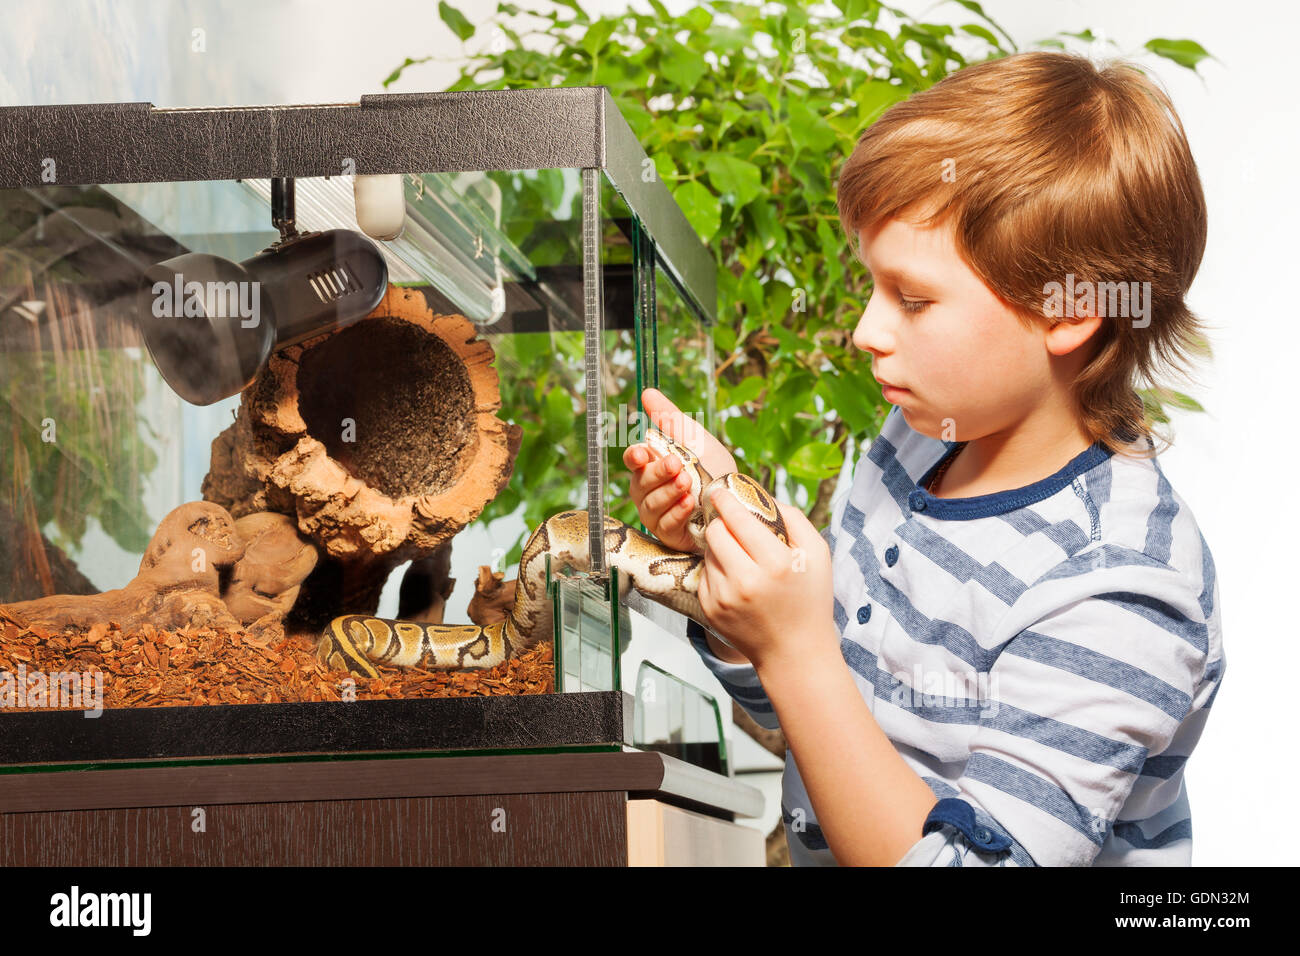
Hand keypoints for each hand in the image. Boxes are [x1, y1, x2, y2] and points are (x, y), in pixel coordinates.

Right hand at [624, 387, 737, 553]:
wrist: (739, 498)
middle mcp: (649, 491)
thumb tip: (647, 392)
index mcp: (651, 465)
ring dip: (668, 492)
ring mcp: (657, 514)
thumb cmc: (714, 467)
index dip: (633, 457)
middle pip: (640, 482)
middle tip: (676, 464)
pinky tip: (690, 503)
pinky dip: (677, 512)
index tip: (641, 453)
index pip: (632, 460)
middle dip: (658, 473)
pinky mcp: (669, 534)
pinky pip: (665, 525)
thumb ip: (669, 418)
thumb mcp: (694, 438)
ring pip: (650, 505)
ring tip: (687, 483)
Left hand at [696, 492, 837, 671]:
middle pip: (715, 533)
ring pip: (708, 553)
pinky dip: (717, 571)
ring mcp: (724, 599)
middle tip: (730, 523)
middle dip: (722, 523)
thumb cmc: (810, 601)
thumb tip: (761, 495)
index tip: (719, 491)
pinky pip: (705, 575)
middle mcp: (746, 581)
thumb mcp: (817, 555)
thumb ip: (793, 518)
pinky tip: (736, 580)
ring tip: (741, 558)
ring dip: (720, 548)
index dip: (725, 500)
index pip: (737, 519)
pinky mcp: (710, 611)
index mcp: (776, 564)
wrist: (795, 653)